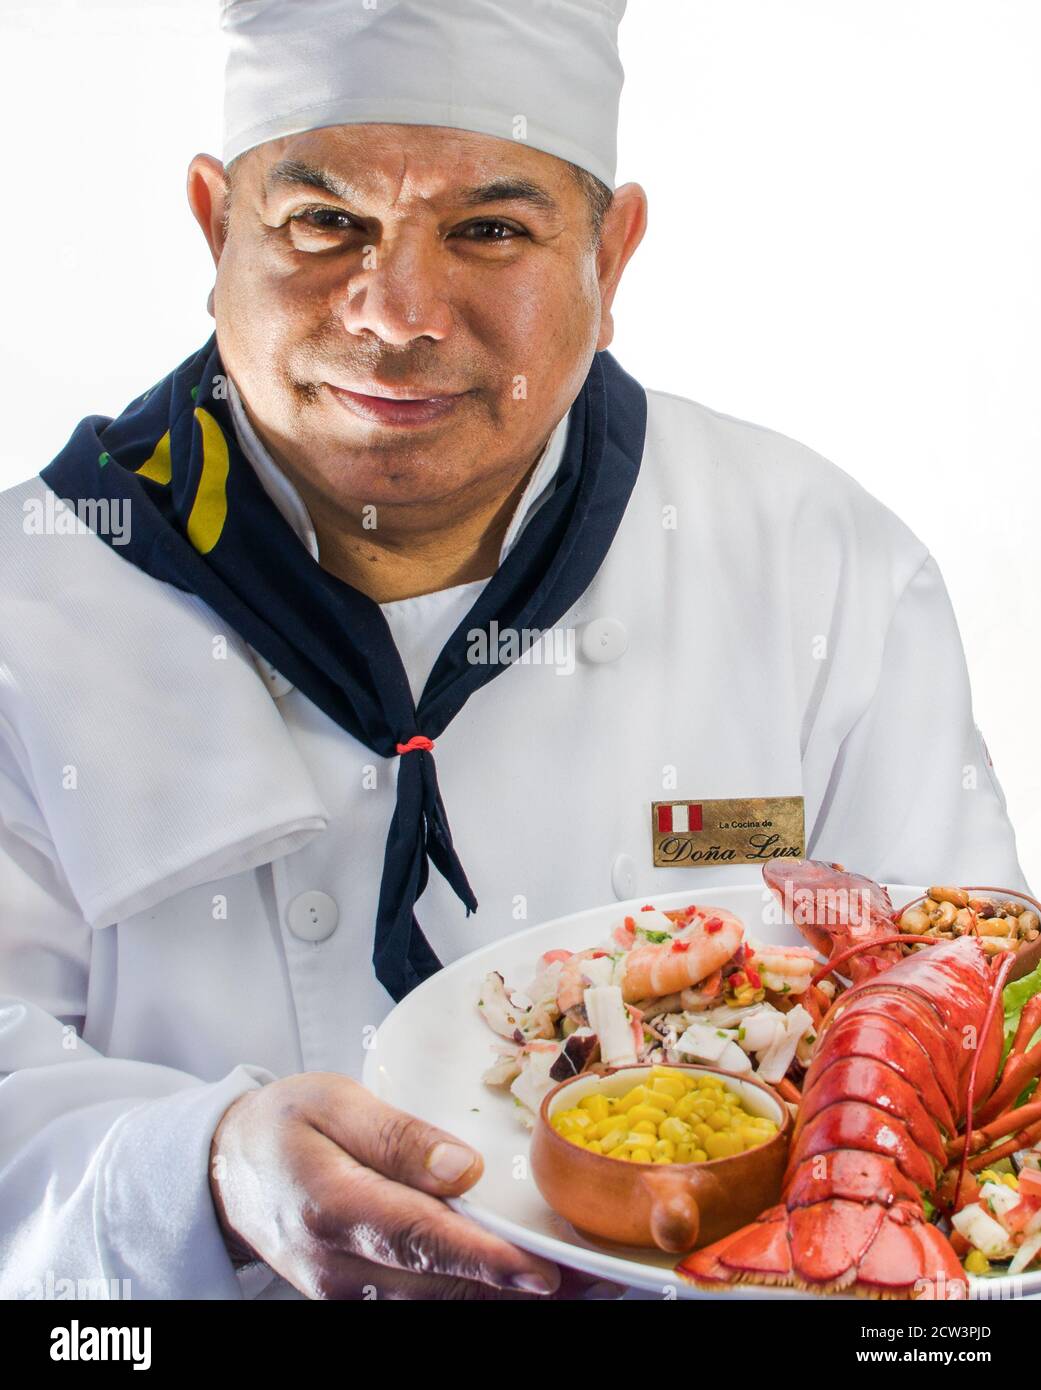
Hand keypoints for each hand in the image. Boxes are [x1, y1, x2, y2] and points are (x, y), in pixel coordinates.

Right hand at [208, 1072, 564, 1299]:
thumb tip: (459, 1168)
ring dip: (508, 1298)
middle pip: (442, 1287)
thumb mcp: (332, 1101)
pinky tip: (525, 1284)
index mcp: (331, 1205)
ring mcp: (347, 1295)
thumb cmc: (283, 1125)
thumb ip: (396, 1136)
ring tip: (586, 1285)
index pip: (419, 1239)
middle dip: (521, 1287)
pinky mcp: (358, 1302)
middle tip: (600, 1279)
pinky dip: (479, 1296)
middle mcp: (339, 1266)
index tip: (543, 1272)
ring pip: (440, 1306)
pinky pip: (426, 1305)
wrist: (228, 1171)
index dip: (485, 1260)